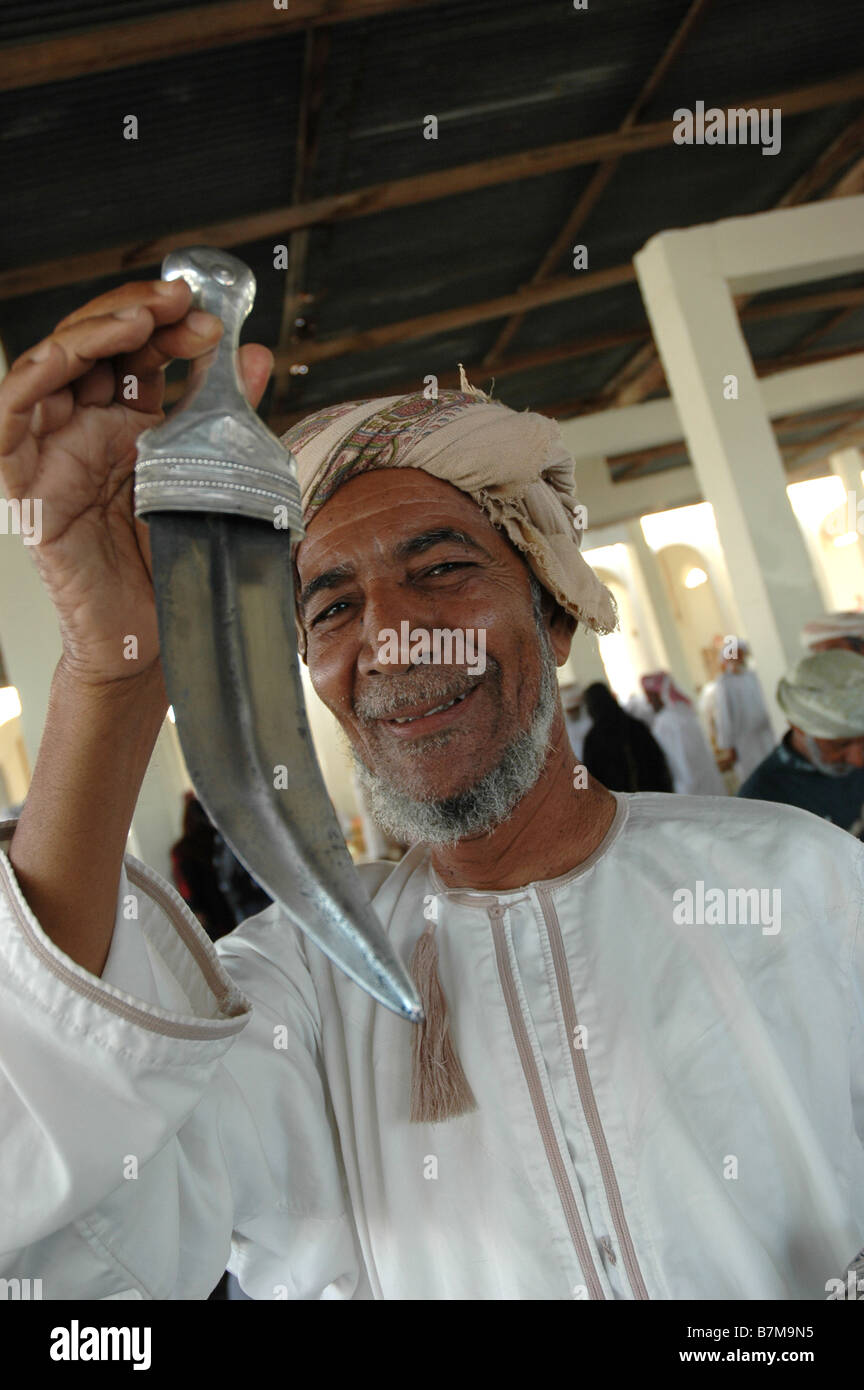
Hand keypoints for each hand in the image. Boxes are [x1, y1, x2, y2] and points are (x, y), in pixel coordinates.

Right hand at [0, 278, 272, 687]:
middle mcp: (87, 428)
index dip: (166, 323)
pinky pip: (7, 426)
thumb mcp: (213, 477)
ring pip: (46, 368)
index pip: (134, 350)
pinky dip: (26, 384)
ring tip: (137, 320)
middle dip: (133, 312)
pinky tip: (61, 358)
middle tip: (180, 304)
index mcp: (129, 423)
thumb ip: (226, 419)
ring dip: (86, 333)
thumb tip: (254, 356)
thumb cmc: (180, 564)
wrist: (162, 637)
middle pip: (91, 345)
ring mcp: (55, 454)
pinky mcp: (30, 490)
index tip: (212, 316)